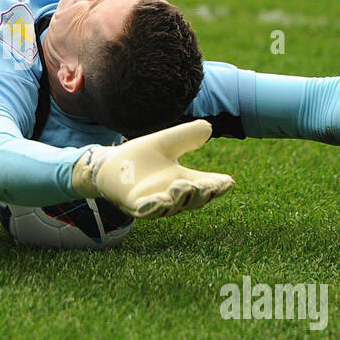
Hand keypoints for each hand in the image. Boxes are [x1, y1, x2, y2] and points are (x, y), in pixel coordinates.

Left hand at [71, 120, 233, 218]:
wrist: (111, 164)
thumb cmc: (141, 156)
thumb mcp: (166, 143)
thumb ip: (186, 136)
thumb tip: (208, 128)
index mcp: (184, 180)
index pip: (207, 187)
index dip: (218, 186)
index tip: (228, 181)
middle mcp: (173, 195)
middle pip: (194, 201)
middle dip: (201, 194)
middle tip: (204, 185)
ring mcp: (155, 203)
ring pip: (172, 207)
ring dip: (179, 198)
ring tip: (182, 186)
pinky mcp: (136, 206)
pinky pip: (148, 211)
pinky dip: (155, 207)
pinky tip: (160, 199)